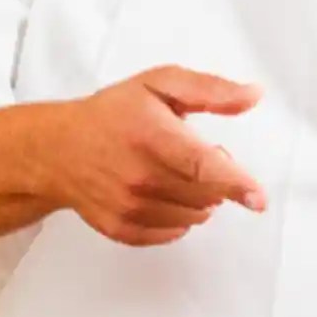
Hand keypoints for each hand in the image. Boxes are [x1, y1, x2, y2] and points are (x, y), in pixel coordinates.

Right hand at [47, 65, 267, 246]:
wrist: (59, 149)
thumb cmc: (114, 114)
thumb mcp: (160, 84)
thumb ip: (210, 90)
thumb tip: (253, 95)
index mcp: (151, 135)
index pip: (202, 166)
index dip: (235, 183)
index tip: (257, 198)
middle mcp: (139, 176)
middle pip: (206, 194)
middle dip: (217, 180)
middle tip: (195, 157)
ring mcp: (128, 207)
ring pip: (194, 216)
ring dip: (200, 198)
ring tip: (176, 172)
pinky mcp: (122, 228)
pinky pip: (172, 232)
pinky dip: (179, 216)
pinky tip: (163, 193)